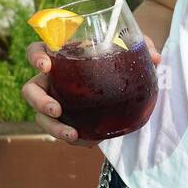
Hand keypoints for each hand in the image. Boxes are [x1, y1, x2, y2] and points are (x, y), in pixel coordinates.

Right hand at [21, 36, 161, 144]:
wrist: (126, 80)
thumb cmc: (120, 56)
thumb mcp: (132, 47)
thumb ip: (143, 46)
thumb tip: (155, 58)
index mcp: (63, 54)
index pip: (38, 50)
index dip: (35, 56)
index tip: (45, 65)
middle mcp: (55, 78)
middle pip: (31, 89)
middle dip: (39, 100)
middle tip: (56, 109)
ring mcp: (59, 100)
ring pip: (41, 115)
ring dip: (52, 126)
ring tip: (72, 134)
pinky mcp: (69, 118)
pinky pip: (63, 130)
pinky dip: (74, 138)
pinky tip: (89, 142)